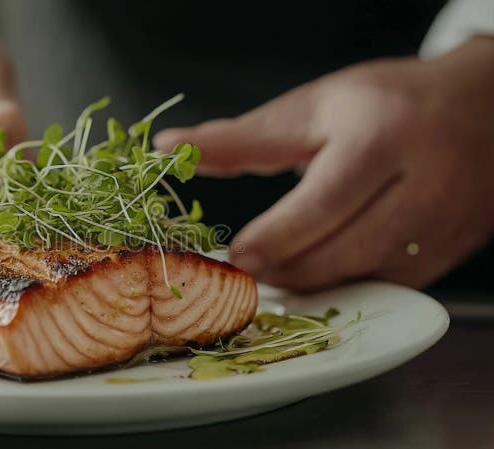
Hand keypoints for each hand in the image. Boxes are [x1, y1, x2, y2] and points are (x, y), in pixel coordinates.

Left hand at [155, 37, 493, 289]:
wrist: (482, 106)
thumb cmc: (387, 103)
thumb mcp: (314, 108)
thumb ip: (242, 138)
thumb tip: (172, 148)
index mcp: (381, 138)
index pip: (321, 204)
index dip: (274, 238)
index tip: (236, 256)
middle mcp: (424, 183)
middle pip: (345, 250)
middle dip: (288, 270)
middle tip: (250, 271)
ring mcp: (446, 222)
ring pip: (368, 276)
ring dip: (315, 284)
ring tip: (278, 272)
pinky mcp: (454, 249)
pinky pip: (393, 286)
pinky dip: (350, 286)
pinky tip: (321, 275)